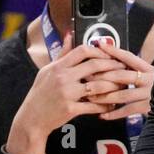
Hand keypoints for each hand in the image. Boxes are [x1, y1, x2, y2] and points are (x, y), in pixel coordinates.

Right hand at [5, 32, 121, 153]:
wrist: (31, 118)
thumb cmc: (40, 93)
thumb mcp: (47, 70)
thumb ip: (62, 54)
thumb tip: (70, 35)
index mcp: (58, 67)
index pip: (82, 50)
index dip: (99, 50)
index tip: (109, 54)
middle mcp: (62, 78)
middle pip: (94, 65)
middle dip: (112, 65)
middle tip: (122, 67)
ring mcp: (67, 94)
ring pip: (98, 86)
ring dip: (113, 85)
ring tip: (121, 85)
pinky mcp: (70, 109)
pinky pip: (93, 106)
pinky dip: (105, 105)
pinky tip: (112, 104)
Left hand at [82, 37, 153, 120]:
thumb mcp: (153, 75)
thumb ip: (138, 70)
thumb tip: (117, 62)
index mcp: (149, 69)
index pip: (129, 57)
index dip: (113, 51)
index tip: (100, 45)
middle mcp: (149, 79)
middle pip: (122, 76)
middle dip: (102, 77)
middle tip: (88, 77)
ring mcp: (150, 93)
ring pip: (122, 94)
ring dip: (104, 96)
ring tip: (91, 97)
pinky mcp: (149, 107)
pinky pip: (128, 110)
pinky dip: (114, 113)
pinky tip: (103, 114)